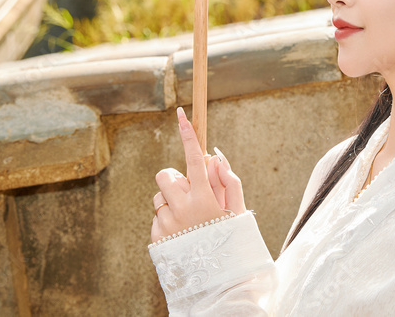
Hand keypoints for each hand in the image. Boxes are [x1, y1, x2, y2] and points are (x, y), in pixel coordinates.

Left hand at [150, 106, 246, 243]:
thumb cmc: (231, 241)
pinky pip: (157, 218)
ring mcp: (166, 224)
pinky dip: (169, 221)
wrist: (218, 280)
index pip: (193, 159)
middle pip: (166, 175)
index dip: (188, 135)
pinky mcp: (156, 237)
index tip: (181, 115)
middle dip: (176, 179)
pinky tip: (183, 235)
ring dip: (172, 202)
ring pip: (159, 197)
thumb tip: (215, 157)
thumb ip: (229, 181)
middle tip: (191, 193)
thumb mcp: (238, 211)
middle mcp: (181, 209)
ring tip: (189, 221)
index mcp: (203, 199)